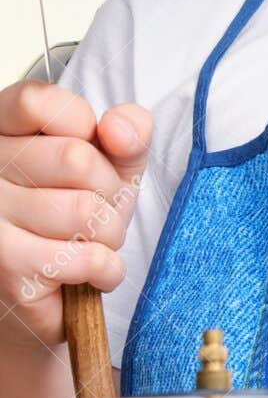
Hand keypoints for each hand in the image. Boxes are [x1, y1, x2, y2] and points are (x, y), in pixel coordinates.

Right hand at [0, 81, 151, 350]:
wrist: (51, 295)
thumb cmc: (77, 216)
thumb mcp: (111, 164)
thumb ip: (126, 133)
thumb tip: (119, 129)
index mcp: (0, 132)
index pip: (37, 103)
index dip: (82, 125)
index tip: (88, 147)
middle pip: (75, 158)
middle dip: (109, 192)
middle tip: (99, 211)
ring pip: (84, 211)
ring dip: (109, 234)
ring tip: (94, 242)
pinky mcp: (8, 270)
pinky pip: (86, 258)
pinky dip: (108, 270)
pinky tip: (94, 272)